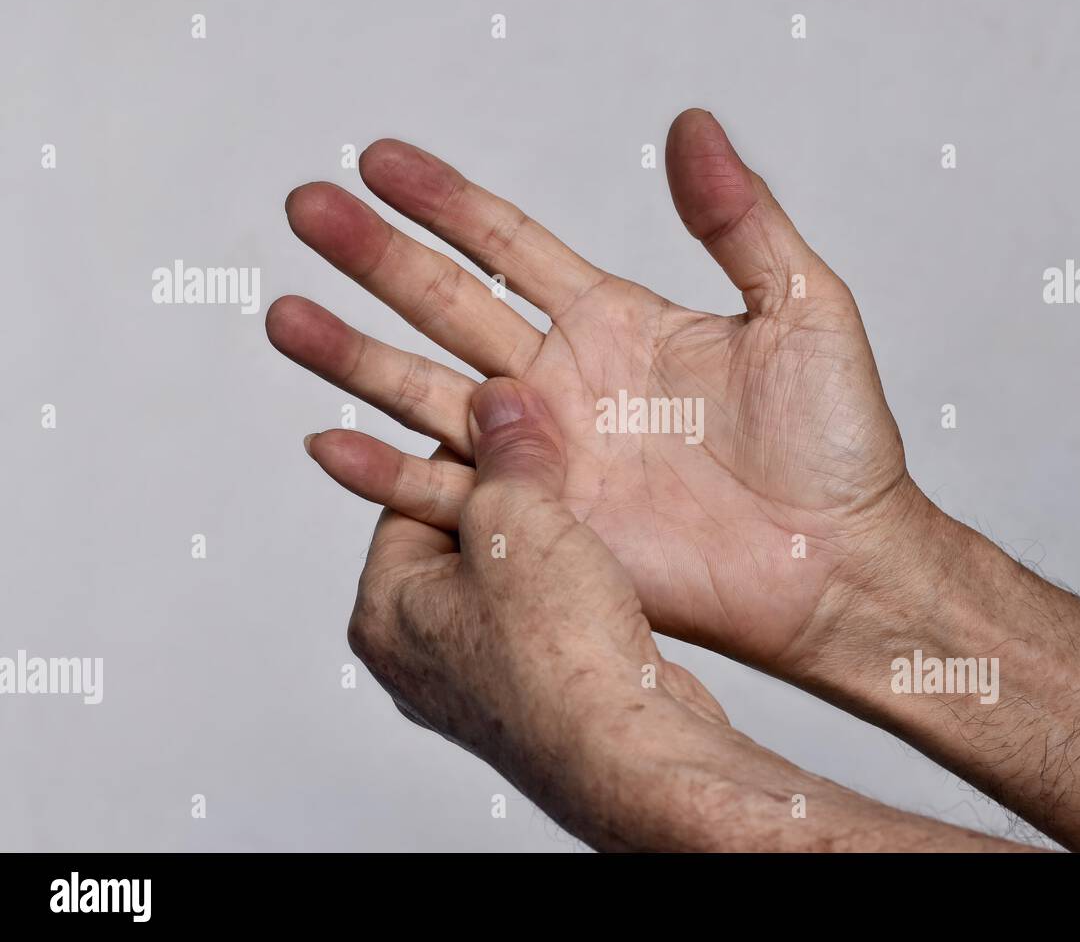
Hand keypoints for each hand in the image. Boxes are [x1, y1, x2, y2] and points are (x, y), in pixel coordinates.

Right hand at [268, 109, 929, 673]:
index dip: (444, 201)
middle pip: (446, 305)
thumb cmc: (838, 443)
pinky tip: (329, 441)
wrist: (836, 560)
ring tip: (288, 316)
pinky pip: (444, 495)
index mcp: (615, 321)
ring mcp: (545, 454)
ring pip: (426, 391)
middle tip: (307, 210)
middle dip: (374, 258)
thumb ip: (740, 217)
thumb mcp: (802, 305)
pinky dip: (384, 474)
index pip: (509, 244)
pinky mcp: (542, 523)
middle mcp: (566, 381)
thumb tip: (693, 125)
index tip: (379, 161)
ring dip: (354, 356)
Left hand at [324, 376, 726, 832]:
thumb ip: (505, 453)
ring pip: (505, 580)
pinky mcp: (529, 696)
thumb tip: (500, 401)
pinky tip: (601, 586)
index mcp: (384, 612)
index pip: (409, 497)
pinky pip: (541, 621)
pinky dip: (569, 593)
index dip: (471, 454)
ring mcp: (473, 681)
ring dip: (545, 546)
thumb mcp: (519, 518)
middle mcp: (417, 653)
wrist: (628, 746)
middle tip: (555, 475)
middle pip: (458, 538)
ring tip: (585, 531)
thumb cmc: (559, 656)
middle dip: (511, 502)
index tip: (514, 431)